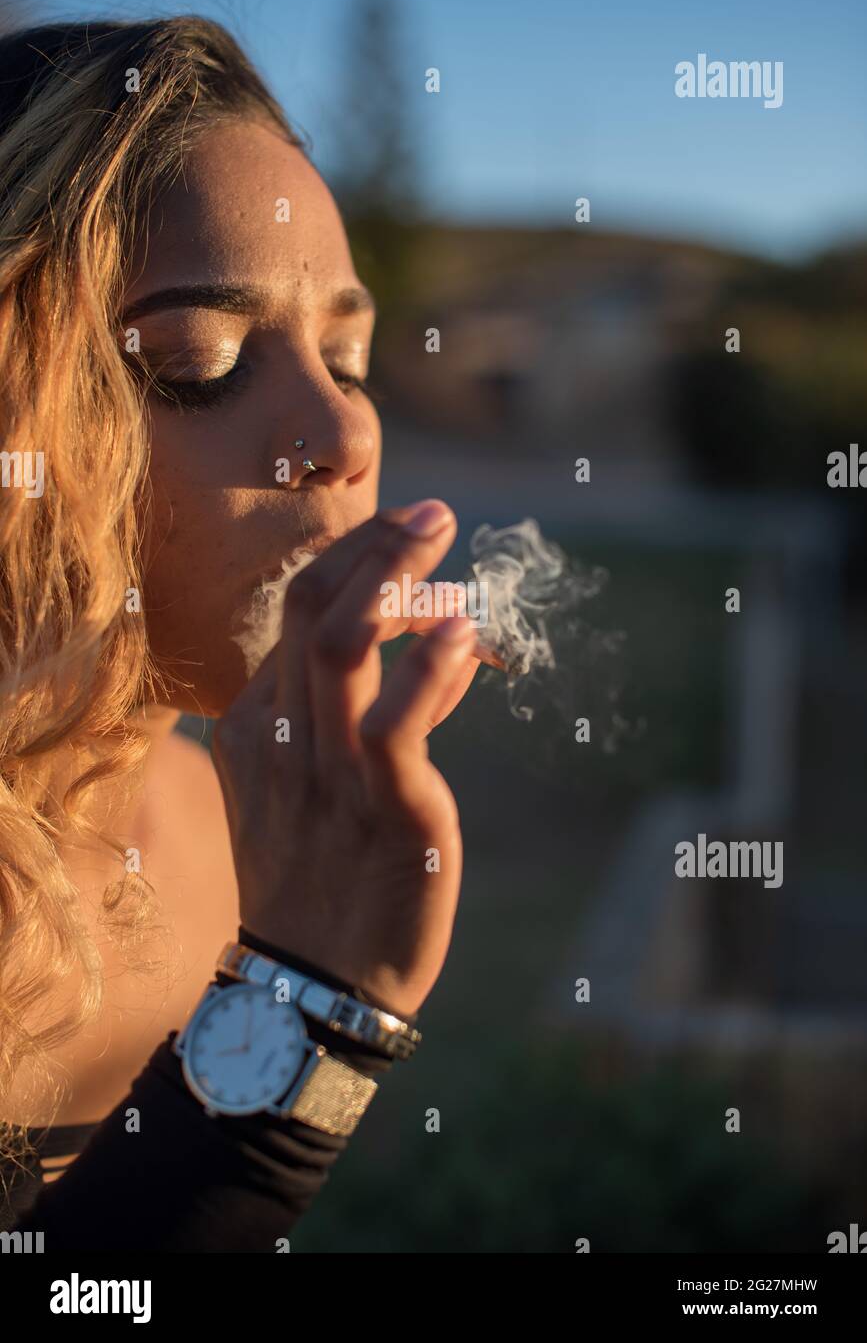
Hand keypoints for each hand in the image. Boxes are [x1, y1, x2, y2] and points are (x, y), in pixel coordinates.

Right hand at [212, 501, 479, 1018]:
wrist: (316, 987)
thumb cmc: (326, 881)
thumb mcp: (319, 786)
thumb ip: (365, 713)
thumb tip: (438, 643)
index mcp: (254, 726)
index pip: (294, 614)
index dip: (355, 564)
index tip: (404, 541)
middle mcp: (280, 737)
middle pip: (310, 607)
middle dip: (373, 546)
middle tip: (432, 513)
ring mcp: (326, 770)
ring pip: (344, 642)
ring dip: (396, 574)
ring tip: (442, 536)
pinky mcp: (382, 808)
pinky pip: (396, 718)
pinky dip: (431, 664)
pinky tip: (466, 637)